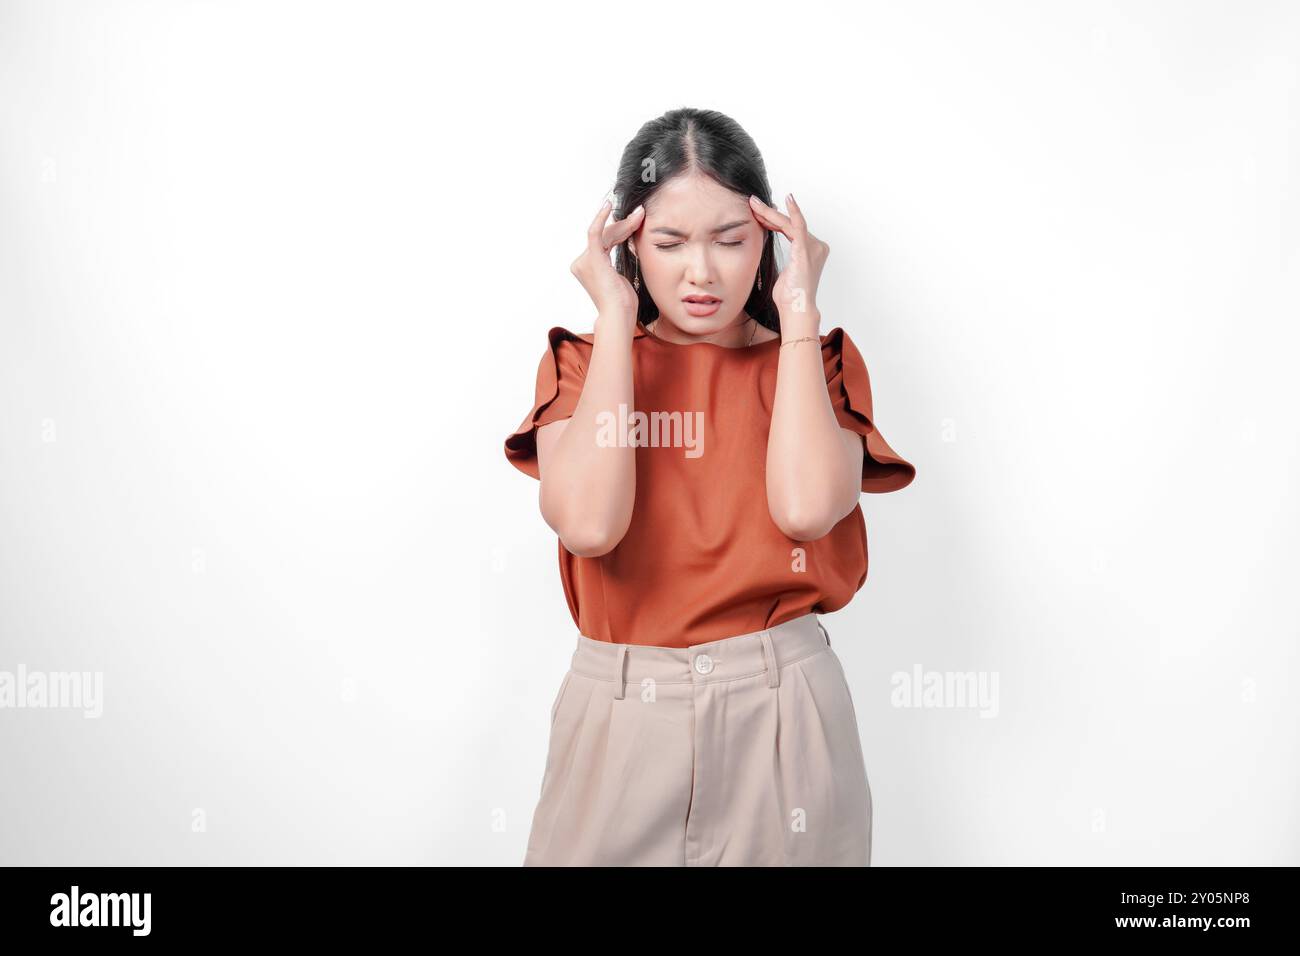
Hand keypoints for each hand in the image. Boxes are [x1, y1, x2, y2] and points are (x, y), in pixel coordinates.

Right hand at [570, 198, 645, 317]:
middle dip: (624, 224)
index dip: (620, 229)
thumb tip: (625, 242)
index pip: (604, 241)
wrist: (619, 315)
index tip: (635, 220)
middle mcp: (581, 262)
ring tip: (640, 215)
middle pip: (605, 236)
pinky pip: (595, 233)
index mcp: (586, 267)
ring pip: (606, 234)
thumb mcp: (620, 276)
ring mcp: (584, 260)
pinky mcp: (592, 258)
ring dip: (624, 224)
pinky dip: (601, 218)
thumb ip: (617, 260)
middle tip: (640, 213)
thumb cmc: (622, 303)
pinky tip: (608, 206)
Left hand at [748, 193, 828, 319]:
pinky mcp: (805, 249)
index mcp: (811, 251)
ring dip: (770, 213)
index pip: (790, 229)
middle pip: (789, 223)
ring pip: (789, 223)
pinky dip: (792, 212)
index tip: (759, 213)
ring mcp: (813, 246)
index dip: (773, 220)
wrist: (796, 308)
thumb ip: (784, 259)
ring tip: (754, 204)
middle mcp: (816, 246)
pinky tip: (787, 199)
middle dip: (769, 213)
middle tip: (753, 202)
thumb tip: (770, 250)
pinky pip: (798, 225)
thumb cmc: (789, 297)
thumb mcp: (784, 273)